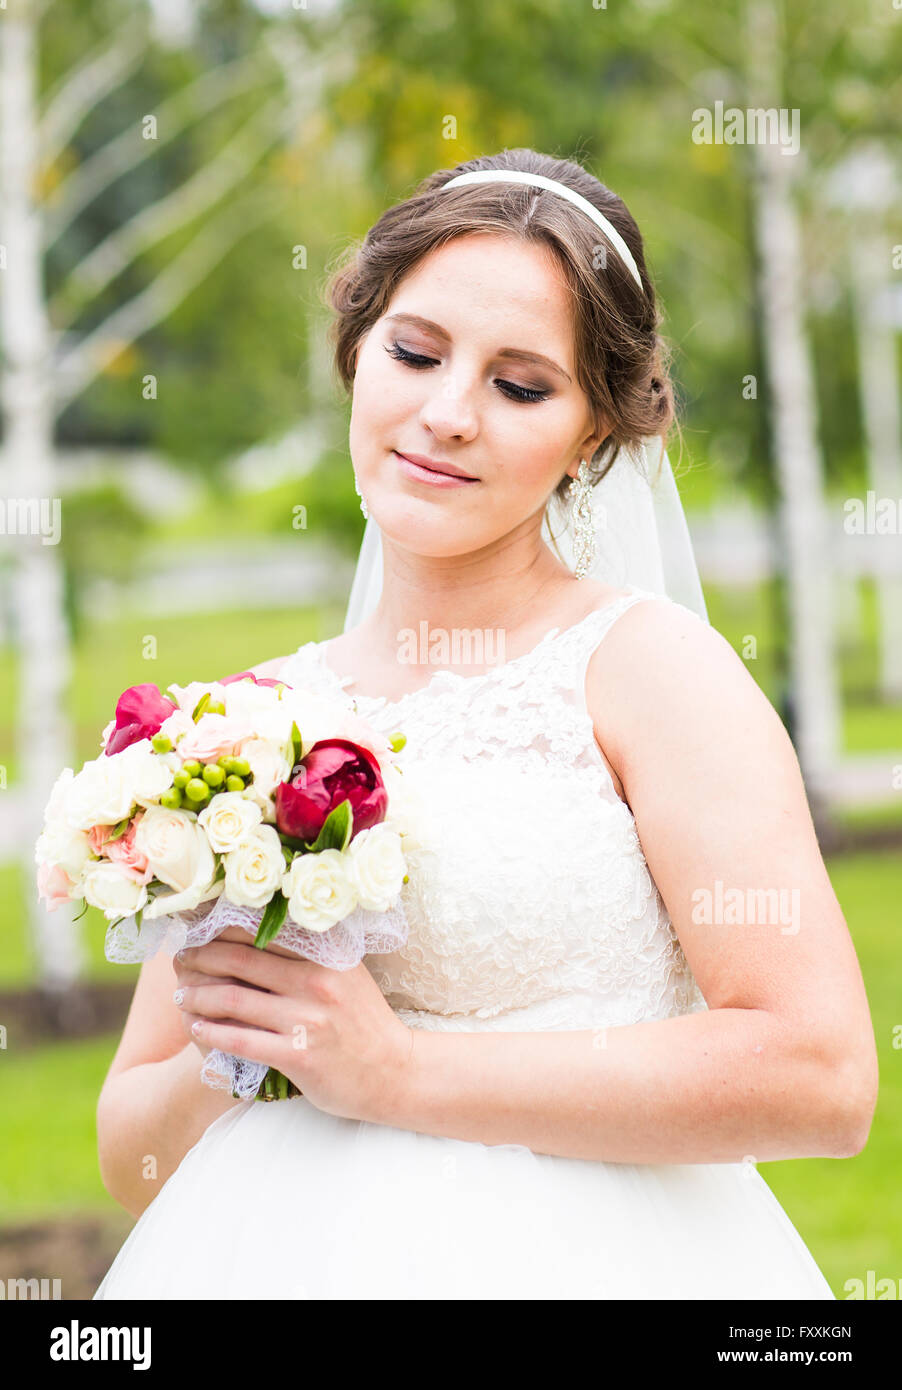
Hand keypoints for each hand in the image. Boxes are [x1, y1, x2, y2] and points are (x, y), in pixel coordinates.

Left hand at [173, 926, 415, 1122]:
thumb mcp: (348, 974)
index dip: (224, 929)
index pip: (263, 932)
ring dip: (198, 996)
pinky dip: (212, 1033)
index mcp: (327, 956)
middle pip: (241, 960)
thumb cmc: (366, 1021)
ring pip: (234, 999)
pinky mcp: (298, 1056)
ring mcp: (307, 1020)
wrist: (396, 1072)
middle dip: (202, 957)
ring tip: (182, 995)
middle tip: (181, 958)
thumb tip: (264, 932)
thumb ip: (313, 952)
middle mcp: (316, 982)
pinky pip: (241, 1040)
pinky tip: (197, 1029)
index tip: (200, 930)